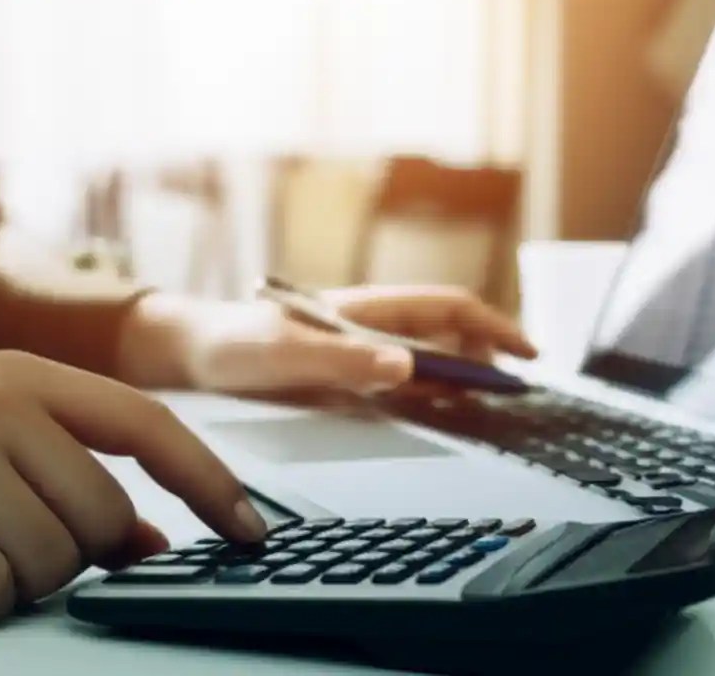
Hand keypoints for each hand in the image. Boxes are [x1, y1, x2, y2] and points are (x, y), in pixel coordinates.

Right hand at [0, 351, 266, 620]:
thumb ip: (72, 474)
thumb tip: (153, 548)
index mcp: (26, 375)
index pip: (148, 426)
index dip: (210, 481)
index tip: (253, 531)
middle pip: (103, 515)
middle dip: (80, 554)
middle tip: (25, 543)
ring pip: (51, 560)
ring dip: (23, 580)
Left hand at [118, 286, 536, 394]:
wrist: (187, 352)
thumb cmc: (231, 344)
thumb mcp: (284, 354)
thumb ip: (344, 360)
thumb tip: (409, 368)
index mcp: (366, 309)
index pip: (448, 307)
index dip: (493, 326)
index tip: (527, 352)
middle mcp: (371, 325)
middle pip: (448, 330)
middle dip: (488, 353)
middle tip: (513, 387)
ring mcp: (361, 348)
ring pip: (431, 355)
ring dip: (464, 373)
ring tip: (488, 401)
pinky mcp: (347, 372)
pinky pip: (406, 379)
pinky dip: (435, 391)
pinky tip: (443, 407)